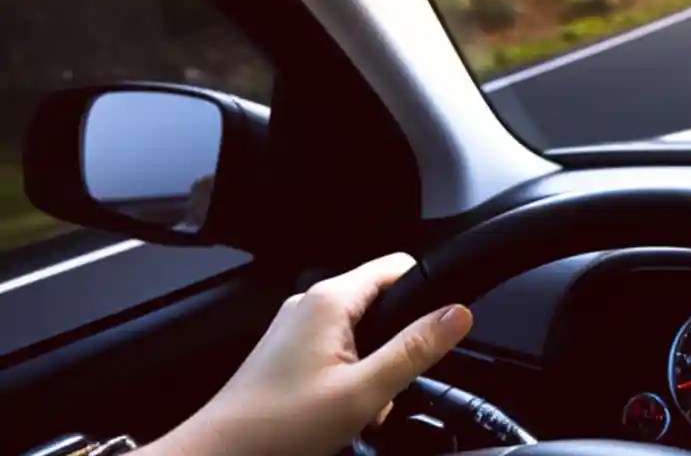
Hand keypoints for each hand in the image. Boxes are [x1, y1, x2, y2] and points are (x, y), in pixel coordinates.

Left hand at [139, 253, 472, 455]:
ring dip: (372, 371)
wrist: (220, 455)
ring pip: (362, 335)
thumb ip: (415, 350)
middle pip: (382, 305)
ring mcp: (296, 329)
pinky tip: (338, 413)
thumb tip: (457, 315)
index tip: (437, 329)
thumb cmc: (278, 426)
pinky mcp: (288, 353)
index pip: (398, 267)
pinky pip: (338, 353)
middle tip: (385, 388)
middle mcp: (311, 305)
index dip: (426, 294)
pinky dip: (349, 380)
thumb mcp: (364, 391)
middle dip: (396, 347)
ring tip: (357, 408)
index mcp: (330, 301)